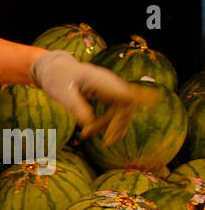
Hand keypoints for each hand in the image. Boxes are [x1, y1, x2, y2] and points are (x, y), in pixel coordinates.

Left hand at [30, 50, 158, 143]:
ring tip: (84, 135)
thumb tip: (89, 124)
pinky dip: (106, 123)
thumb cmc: (57, 78)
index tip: (153, 104)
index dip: (141, 99)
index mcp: (102, 81)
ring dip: (109, 126)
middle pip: (127, 106)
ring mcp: (111, 89)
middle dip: (118, 124)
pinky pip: (116, 110)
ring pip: (122, 110)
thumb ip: (75, 106)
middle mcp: (111, 84)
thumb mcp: (61, 93)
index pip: (127, 92)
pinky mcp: (108, 94)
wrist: (55, 68)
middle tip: (106, 141)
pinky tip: (90, 132)